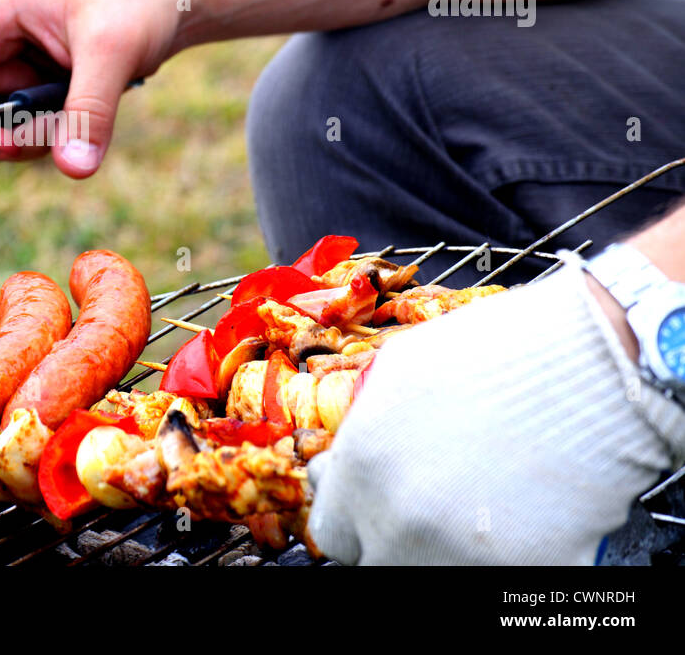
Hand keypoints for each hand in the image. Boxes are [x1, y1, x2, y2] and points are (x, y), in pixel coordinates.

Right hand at [0, 0, 196, 177]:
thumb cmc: (139, 4)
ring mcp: (10, 65)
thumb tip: (75, 169)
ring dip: (13, 142)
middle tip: (9, 150)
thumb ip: (90, 110)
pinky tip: (73, 127)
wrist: (174, 1)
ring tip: (58, 130)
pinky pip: (16, 130)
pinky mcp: (30, 88)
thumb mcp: (115, 51)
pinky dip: (36, 142)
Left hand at [306, 262, 684, 563]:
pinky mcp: (526, 571)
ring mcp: (462, 555)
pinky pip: (503, 573)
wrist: (593, 365)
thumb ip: (364, 433)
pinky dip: (509, 553)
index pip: (333, 533)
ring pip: (432, 571)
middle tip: (423, 507)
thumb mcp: (401, 373)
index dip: (354, 518)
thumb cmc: (497, 352)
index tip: (369, 506)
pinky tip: (524, 515)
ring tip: (475, 505)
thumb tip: (341, 465)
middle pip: (377, 562)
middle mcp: (401, 523)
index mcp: (362, 471)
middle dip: (392, 537)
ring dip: (443, 548)